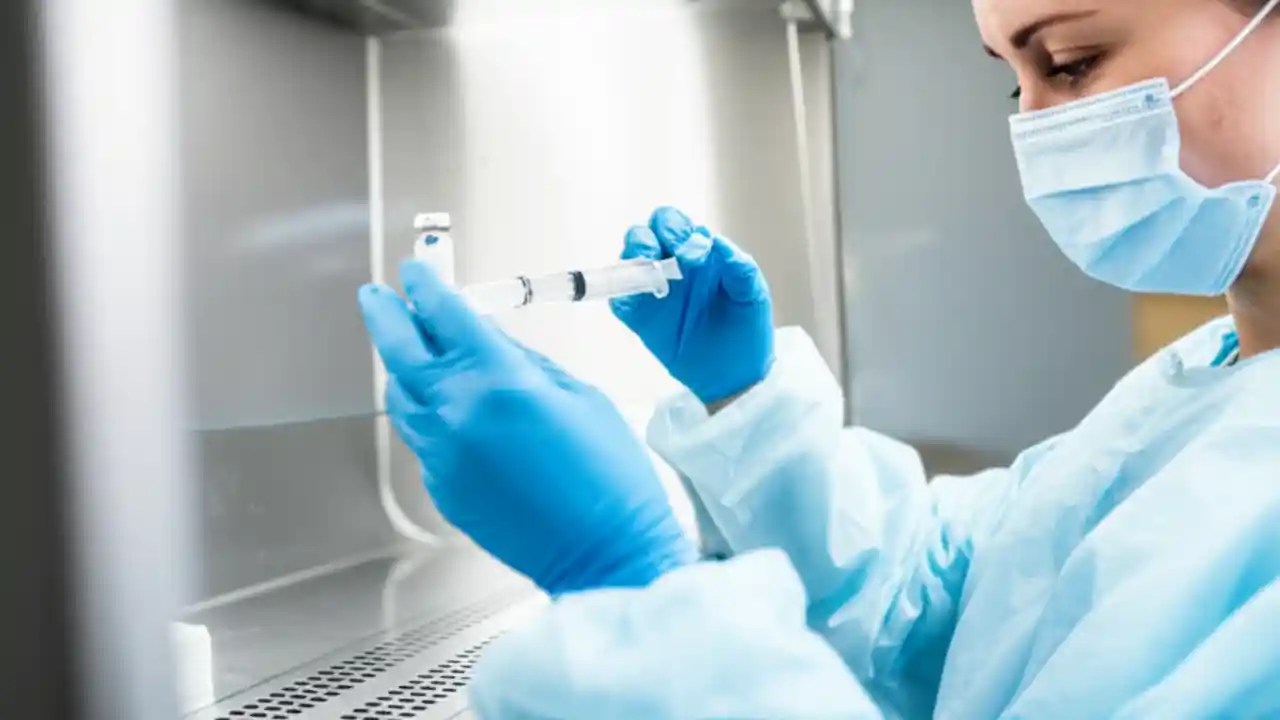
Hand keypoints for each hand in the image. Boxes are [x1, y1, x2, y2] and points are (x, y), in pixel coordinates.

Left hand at [359, 260, 694, 594]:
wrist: (603, 553)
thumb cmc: (608, 475)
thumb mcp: (578, 395)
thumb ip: (524, 361)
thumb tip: (490, 340)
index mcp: (497, 379)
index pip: (443, 312)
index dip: (426, 284)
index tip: (417, 271)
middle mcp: (457, 413)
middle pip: (398, 348)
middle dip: (385, 313)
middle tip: (377, 295)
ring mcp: (442, 454)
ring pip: (401, 397)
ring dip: (403, 368)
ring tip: (413, 353)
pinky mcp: (441, 487)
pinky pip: (422, 438)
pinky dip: (429, 416)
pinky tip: (452, 413)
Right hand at [611, 207, 773, 405]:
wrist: (736, 376)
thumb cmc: (747, 330)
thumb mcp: (753, 296)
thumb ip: (740, 268)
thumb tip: (718, 242)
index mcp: (697, 253)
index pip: (676, 224)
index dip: (679, 229)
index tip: (695, 253)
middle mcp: (671, 265)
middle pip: (648, 231)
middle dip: (655, 233)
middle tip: (673, 253)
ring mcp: (652, 291)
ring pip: (629, 257)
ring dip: (635, 253)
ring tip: (652, 268)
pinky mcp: (640, 318)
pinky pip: (620, 299)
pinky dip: (621, 292)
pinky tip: (637, 297)